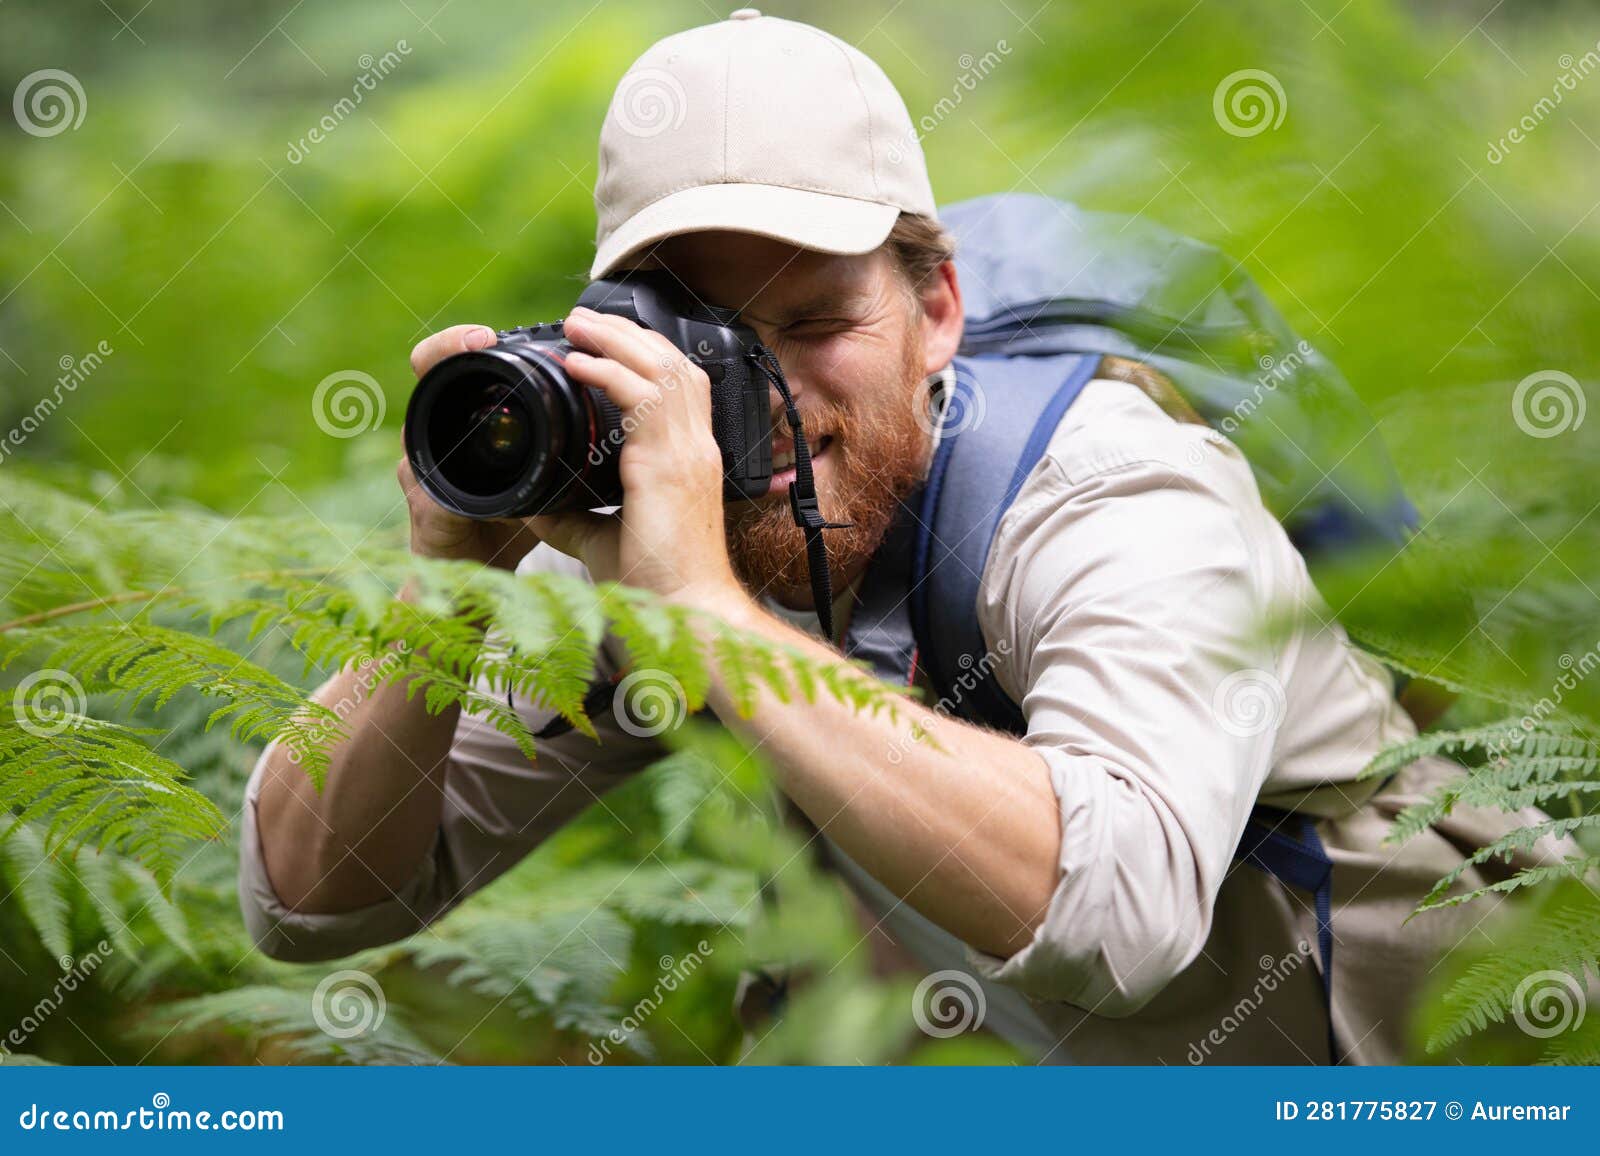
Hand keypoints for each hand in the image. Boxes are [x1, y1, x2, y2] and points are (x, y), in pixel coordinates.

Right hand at [399, 324, 540, 569]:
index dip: (460, 344)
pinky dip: (447, 466)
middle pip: (426, 385)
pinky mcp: (425, 510)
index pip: (451, 372)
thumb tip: (607, 414)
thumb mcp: (539, 477)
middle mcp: (435, 444)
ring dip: (440, 402)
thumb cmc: (506, 532)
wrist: (481, 590)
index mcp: (462, 429)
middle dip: (443, 352)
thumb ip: (559, 446)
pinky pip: (429, 483)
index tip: (488, 333)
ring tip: (465, 375)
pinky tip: (464, 457)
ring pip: (420, 425)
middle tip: (478, 337)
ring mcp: (423, 475)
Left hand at [529, 307, 743, 608]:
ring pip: (662, 369)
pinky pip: (643, 399)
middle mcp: (696, 449)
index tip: (603, 345)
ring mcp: (688, 454)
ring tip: (577, 326)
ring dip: (616, 341)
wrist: (688, 613)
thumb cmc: (657, 584)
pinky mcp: (670, 467)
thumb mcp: (606, 539)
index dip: (645, 357)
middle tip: (582, 319)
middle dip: (629, 335)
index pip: (681, 387)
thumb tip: (536, 499)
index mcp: (690, 461)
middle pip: (675, 364)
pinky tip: (579, 364)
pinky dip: (609, 374)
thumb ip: (575, 515)